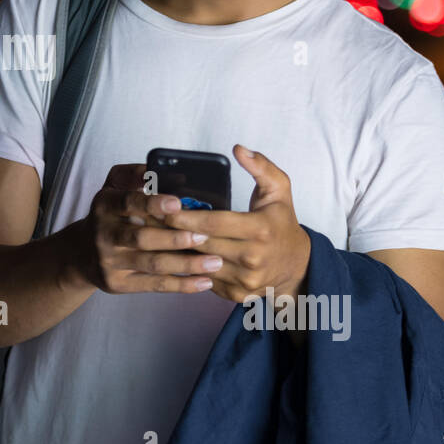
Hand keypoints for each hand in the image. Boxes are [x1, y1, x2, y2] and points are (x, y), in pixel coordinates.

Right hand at [70, 163, 223, 294]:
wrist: (81, 254)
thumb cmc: (109, 215)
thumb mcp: (113, 188)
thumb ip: (134, 175)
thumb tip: (161, 167)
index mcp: (104, 205)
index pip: (127, 203)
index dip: (152, 204)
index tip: (178, 203)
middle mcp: (104, 234)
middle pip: (141, 238)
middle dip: (174, 238)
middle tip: (204, 236)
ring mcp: (110, 262)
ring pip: (152, 264)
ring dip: (186, 264)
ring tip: (215, 261)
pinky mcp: (118, 284)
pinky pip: (154, 285)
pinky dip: (181, 285)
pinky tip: (204, 281)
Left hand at [160, 144, 310, 303]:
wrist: (297, 266)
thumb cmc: (282, 222)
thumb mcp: (279, 190)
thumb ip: (261, 167)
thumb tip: (239, 149)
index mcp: (261, 229)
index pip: (214, 223)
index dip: (186, 216)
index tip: (163, 208)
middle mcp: (253, 258)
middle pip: (202, 244)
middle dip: (171, 232)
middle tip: (147, 220)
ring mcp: (245, 279)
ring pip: (199, 265)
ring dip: (173, 252)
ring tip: (150, 237)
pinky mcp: (237, 294)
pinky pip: (204, 280)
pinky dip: (186, 269)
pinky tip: (168, 256)